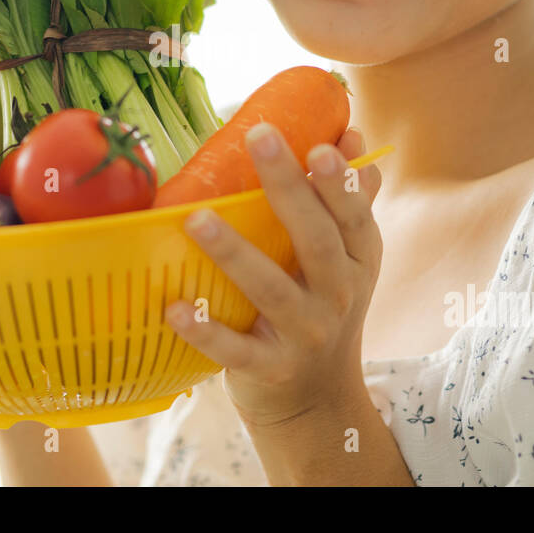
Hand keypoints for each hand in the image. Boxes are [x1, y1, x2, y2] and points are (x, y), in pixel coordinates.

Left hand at [164, 126, 383, 430]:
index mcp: (358, 259)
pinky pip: (235, 350)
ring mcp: (304, 334)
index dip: (339, 182)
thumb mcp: (349, 259)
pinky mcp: (268, 368)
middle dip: (289, 188)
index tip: (318, 146)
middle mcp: (338, 295)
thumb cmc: (323, 307)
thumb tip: (348, 133)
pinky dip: (205, 331)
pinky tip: (175, 308)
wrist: (318, 400)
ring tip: (196, 219)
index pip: (353, 216)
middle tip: (259, 137)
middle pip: (317, 240)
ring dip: (234, 253)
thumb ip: (347, 200)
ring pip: (271, 290)